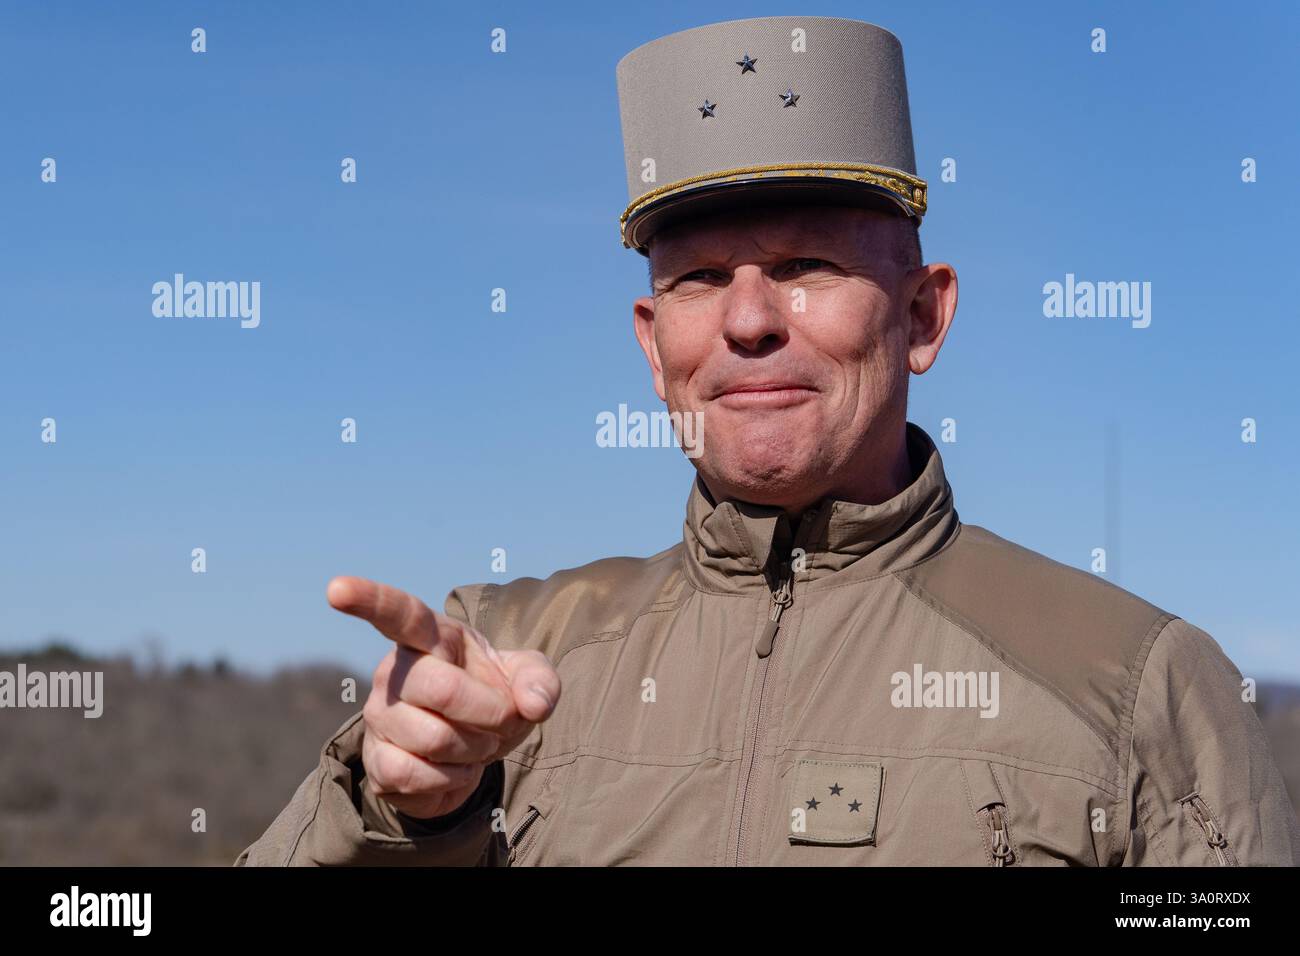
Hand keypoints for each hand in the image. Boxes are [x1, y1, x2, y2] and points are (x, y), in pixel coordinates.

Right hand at [327, 575, 560, 819]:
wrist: (473, 750)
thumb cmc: (494, 696)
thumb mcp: (529, 679)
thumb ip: (541, 681)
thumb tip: (532, 704)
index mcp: (429, 636)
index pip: (397, 612)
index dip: (367, 599)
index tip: (337, 590)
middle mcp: (394, 671)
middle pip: (441, 689)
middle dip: (491, 713)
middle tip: (503, 718)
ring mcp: (379, 716)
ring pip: (434, 738)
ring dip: (475, 749)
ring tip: (477, 742)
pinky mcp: (376, 760)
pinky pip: (416, 775)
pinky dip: (453, 778)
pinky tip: (455, 768)